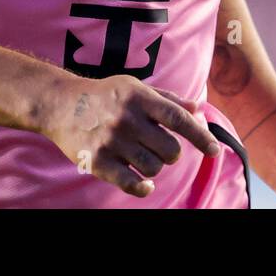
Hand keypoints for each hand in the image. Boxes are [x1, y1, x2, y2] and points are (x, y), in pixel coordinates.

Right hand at [41, 74, 221, 196]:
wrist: (61, 104)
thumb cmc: (106, 95)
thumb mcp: (135, 87)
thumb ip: (168, 99)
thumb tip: (198, 109)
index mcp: (140, 98)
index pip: (178, 119)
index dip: (200, 136)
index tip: (214, 150)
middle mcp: (127, 119)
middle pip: (170, 150)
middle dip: (171, 153)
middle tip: (160, 147)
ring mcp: (112, 141)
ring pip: (153, 168)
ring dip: (155, 166)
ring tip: (142, 156)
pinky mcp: (99, 162)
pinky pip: (131, 184)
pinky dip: (143, 187)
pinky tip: (145, 184)